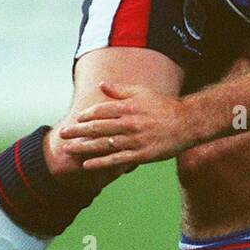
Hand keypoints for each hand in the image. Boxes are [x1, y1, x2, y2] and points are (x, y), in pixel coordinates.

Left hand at [58, 82, 188, 170]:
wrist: (186, 123)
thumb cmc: (164, 106)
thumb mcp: (143, 92)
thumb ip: (120, 90)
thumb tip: (101, 84)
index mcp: (128, 107)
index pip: (101, 111)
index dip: (87, 115)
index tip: (77, 118)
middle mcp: (128, 124)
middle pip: (97, 128)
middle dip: (77, 131)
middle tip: (63, 133)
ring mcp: (133, 141)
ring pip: (103, 145)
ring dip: (83, 147)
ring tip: (68, 149)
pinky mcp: (140, 155)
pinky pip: (115, 160)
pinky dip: (100, 162)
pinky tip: (87, 164)